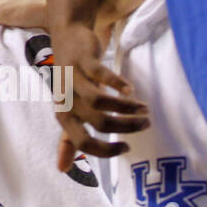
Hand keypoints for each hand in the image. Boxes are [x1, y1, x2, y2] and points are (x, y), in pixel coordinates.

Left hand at [49, 21, 148, 169]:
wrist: (66, 36)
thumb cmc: (71, 80)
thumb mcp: (67, 110)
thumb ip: (67, 139)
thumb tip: (62, 170)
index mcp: (63, 115)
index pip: (82, 143)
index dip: (106, 150)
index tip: (126, 147)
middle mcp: (65, 99)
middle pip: (98, 124)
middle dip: (126, 127)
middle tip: (145, 123)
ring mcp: (73, 79)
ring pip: (101, 102)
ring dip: (127, 108)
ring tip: (144, 109)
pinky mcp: (83, 61)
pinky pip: (101, 75)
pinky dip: (118, 85)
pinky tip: (131, 90)